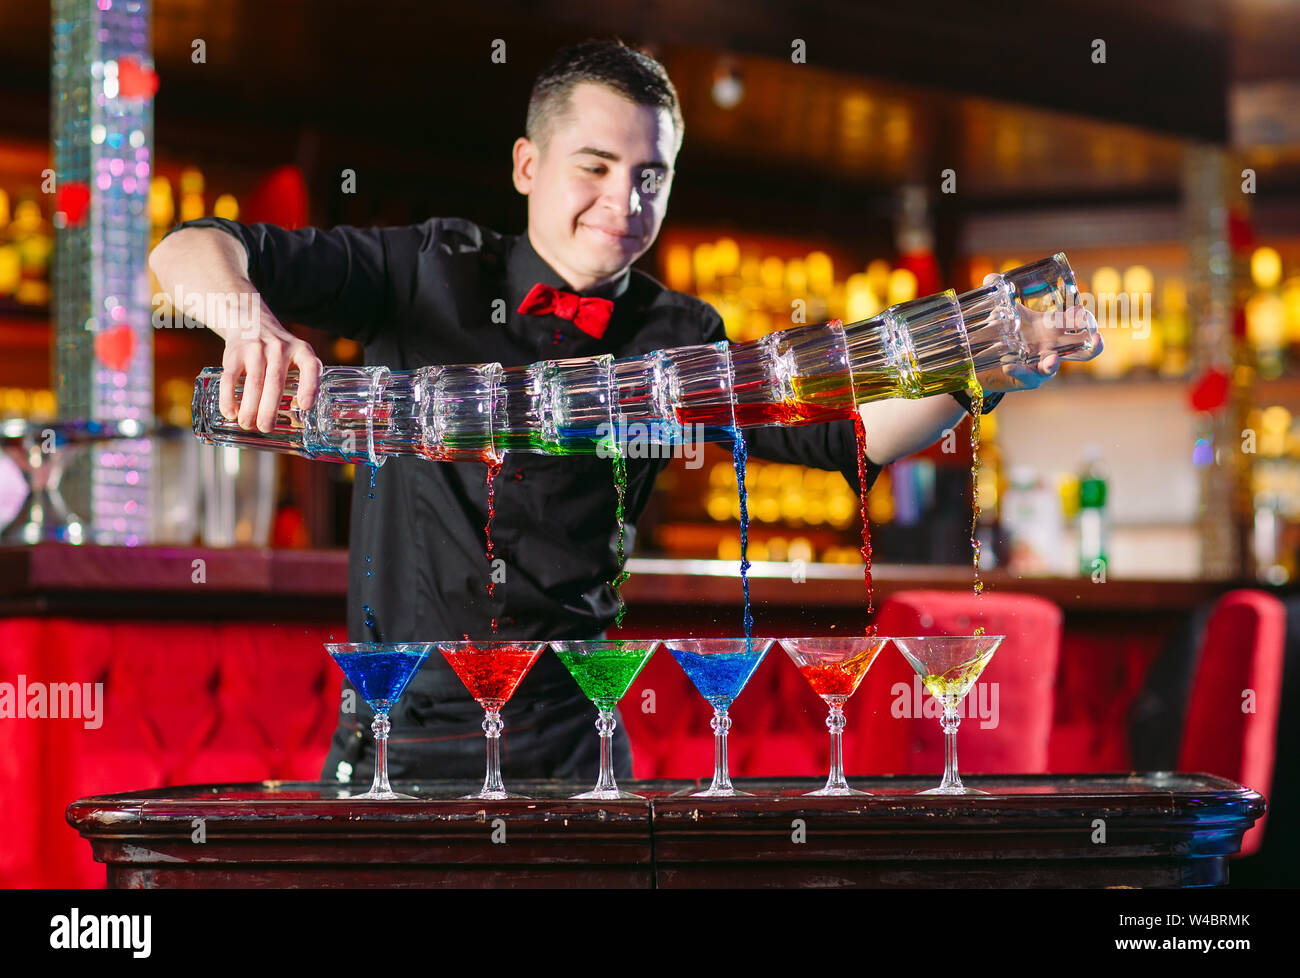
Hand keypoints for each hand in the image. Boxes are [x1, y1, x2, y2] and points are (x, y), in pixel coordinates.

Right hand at [220, 313, 321, 431]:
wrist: (250, 319)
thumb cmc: (279, 349)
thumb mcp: (297, 354)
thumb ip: (303, 378)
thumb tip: (300, 419)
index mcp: (301, 350)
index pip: (310, 366)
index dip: (309, 387)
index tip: (304, 406)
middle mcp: (280, 348)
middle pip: (275, 382)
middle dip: (270, 408)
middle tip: (266, 427)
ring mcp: (256, 349)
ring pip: (253, 382)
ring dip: (249, 406)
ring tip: (247, 424)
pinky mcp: (235, 353)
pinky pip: (230, 377)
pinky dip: (228, 397)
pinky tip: (229, 412)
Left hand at [975, 274, 1102, 392]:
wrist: (990, 358)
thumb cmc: (1008, 330)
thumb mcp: (1005, 311)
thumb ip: (1000, 294)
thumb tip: (991, 277)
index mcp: (1054, 327)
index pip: (1077, 322)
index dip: (1084, 317)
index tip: (1080, 311)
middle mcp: (1053, 346)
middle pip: (1084, 349)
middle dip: (1094, 344)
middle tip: (1096, 338)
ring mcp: (1041, 363)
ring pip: (1055, 366)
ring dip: (1054, 364)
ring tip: (1052, 360)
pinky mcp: (1027, 376)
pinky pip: (1026, 375)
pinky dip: (1018, 370)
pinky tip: (1008, 365)